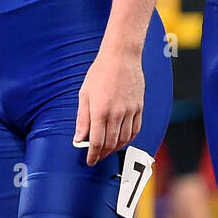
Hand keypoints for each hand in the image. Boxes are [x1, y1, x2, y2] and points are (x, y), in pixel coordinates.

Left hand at [75, 46, 143, 166]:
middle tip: (97, 157)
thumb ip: (82, 118)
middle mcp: (116, 114)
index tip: (90, 161)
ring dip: (115, 149)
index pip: (97, 142)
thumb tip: (78, 138)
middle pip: (111, 144)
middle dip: (103, 154)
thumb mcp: (84, 94)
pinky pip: (136, 130)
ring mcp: (130, 111)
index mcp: (100, 111)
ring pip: (124, 139)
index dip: (93, 155)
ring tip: (108, 150)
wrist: (121, 57)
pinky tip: (122, 140)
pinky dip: (128, 139)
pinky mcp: (139, 107)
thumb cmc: (100, 72)